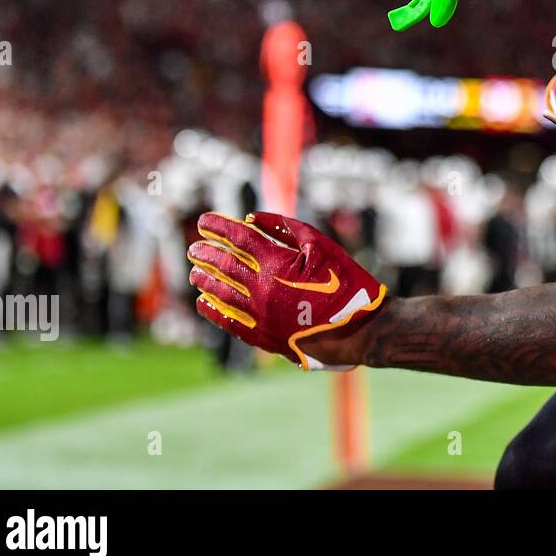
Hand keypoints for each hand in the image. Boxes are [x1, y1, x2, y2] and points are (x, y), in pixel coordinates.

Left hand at [187, 211, 387, 370]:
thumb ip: (286, 228)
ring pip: (222, 294)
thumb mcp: (322, 246)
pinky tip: (204, 303)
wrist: (361, 330)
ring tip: (194, 272)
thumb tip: (253, 219)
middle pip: (225, 265)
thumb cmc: (346, 282)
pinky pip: (230, 322)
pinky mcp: (264, 337)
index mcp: (277, 263)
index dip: (219, 227)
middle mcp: (262, 288)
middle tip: (194, 247)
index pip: (238, 239)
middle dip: (206, 253)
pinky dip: (214, 311)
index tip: (203, 221)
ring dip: (206, 280)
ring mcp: (260, 315)